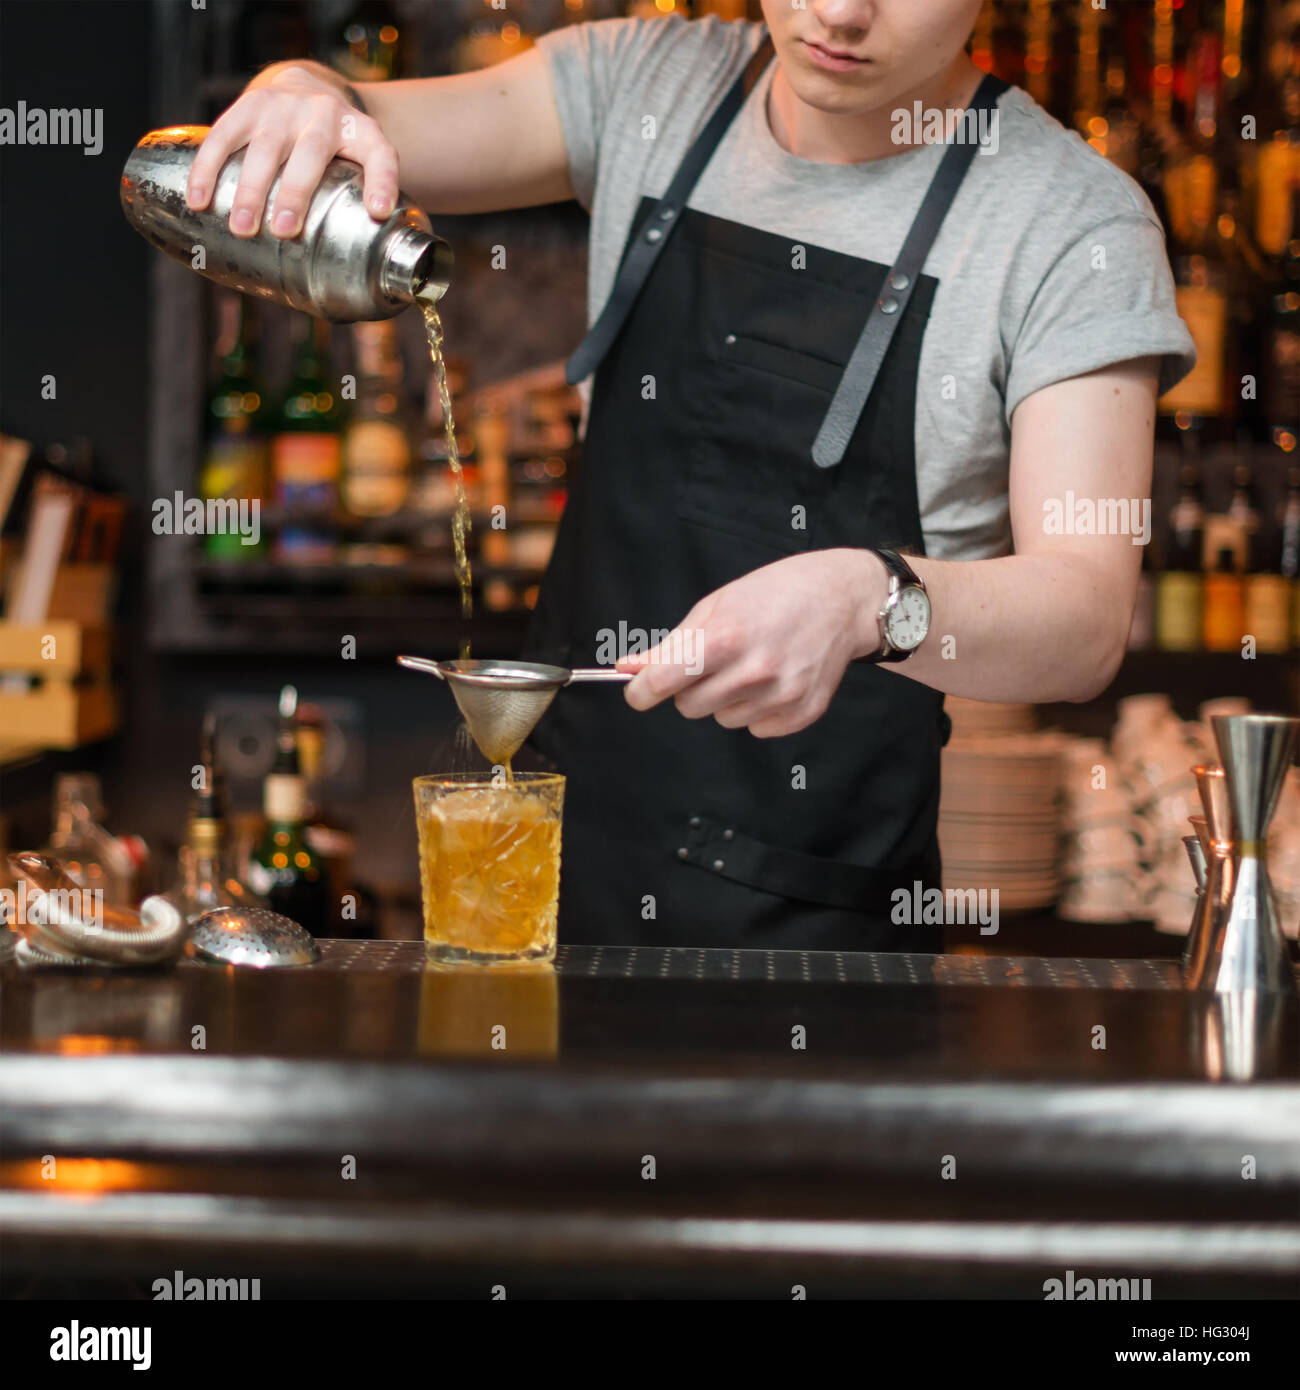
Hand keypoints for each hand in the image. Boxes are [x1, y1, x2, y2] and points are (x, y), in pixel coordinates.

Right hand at [185, 65, 398, 238]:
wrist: (305, 88)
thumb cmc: (337, 144)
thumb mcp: (362, 159)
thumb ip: (367, 197)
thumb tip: (365, 258)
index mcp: (360, 132)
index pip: (380, 155)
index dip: (382, 182)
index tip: (379, 211)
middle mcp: (323, 114)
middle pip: (311, 152)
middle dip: (296, 192)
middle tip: (283, 230)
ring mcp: (283, 107)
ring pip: (265, 146)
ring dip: (250, 188)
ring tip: (241, 228)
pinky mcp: (247, 106)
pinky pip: (223, 137)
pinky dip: (208, 169)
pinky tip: (199, 200)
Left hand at [619, 549, 887, 737]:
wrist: (843, 599)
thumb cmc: (777, 593)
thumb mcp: (717, 605)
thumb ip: (671, 644)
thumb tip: (628, 669)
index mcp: (726, 638)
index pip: (663, 683)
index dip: (641, 691)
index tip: (638, 692)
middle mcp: (754, 672)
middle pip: (689, 707)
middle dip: (690, 688)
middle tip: (714, 661)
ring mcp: (781, 696)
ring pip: (722, 719)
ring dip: (727, 699)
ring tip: (753, 663)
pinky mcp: (802, 713)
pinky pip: (756, 728)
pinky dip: (757, 709)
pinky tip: (774, 678)